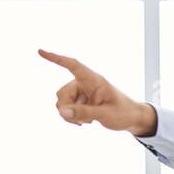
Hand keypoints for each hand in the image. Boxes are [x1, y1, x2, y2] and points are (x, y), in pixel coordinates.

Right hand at [38, 49, 154, 133]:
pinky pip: (66, 109)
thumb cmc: (123, 113)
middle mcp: (85, 84)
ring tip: (87, 121)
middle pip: (62, 93)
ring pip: (62, 102)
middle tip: (80, 122)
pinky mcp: (80, 101)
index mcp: (94, 80)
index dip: (57, 59)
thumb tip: (61, 111)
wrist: (132, 118)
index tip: (41, 52)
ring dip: (70, 115)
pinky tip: (85, 122)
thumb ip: (84, 113)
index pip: (73, 66)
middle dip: (66, 109)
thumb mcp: (105, 115)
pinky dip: (72, 117)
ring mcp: (82, 93)